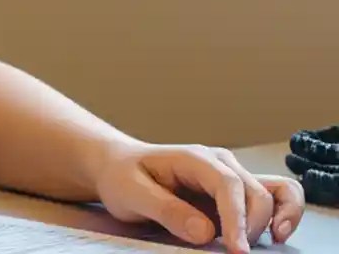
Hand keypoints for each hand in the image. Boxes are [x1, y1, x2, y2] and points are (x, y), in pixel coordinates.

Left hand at [94, 142, 305, 252]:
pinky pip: (274, 196)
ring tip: (274, 240)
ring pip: (275, 190)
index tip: (236, 250)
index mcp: (194, 158)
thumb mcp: (131, 193)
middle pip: (255, 193)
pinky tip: (276, 233)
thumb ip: (166, 210)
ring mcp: (232, 175)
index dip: (236, 219)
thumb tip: (205, 232)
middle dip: (252, 226)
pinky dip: (284, 212)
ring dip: (282, 216)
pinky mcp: (236, 190)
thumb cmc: (123, 177)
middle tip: (233, 253)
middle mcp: (220, 162)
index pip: (227, 185)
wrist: (119, 167)